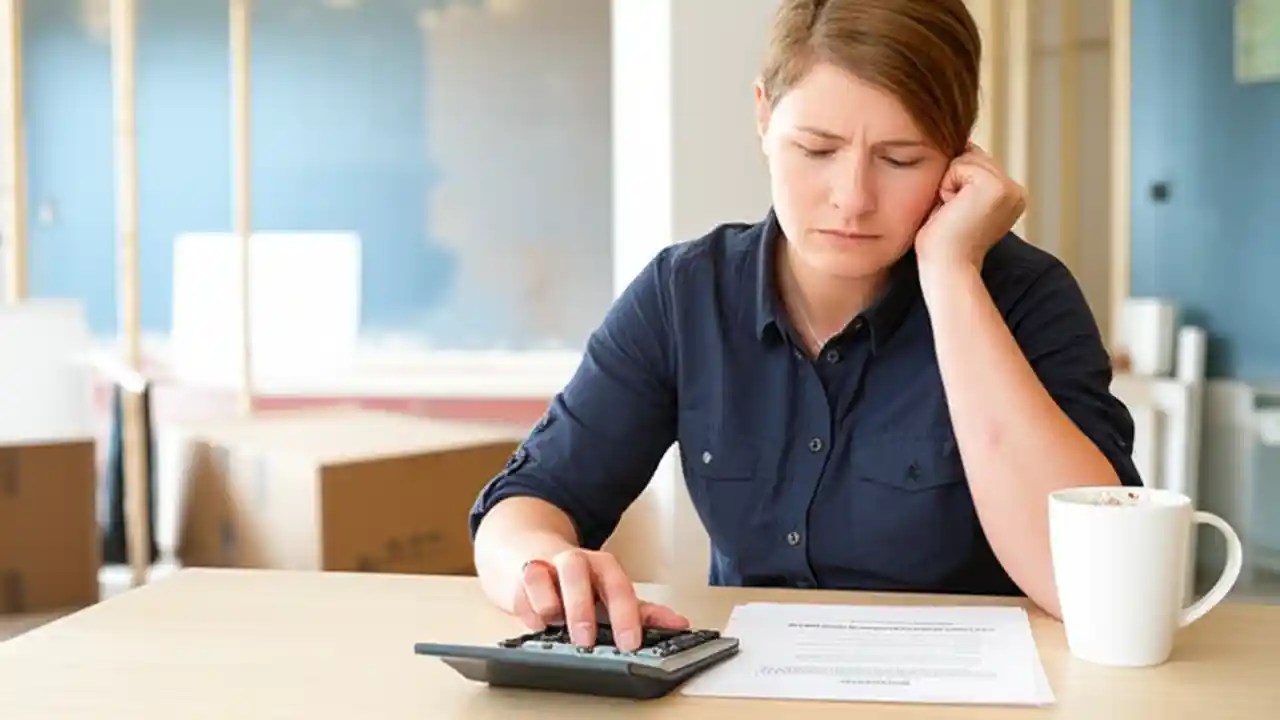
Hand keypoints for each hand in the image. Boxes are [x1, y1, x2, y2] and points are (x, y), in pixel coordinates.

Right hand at [513, 548, 690, 651]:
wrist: (526, 548)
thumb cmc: (575, 579)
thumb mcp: (608, 593)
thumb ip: (641, 610)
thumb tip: (680, 624)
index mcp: (601, 566)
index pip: (617, 584)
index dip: (625, 614)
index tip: (630, 643)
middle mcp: (572, 562)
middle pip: (577, 571)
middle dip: (581, 607)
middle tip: (585, 641)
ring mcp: (542, 567)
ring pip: (541, 574)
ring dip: (549, 603)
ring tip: (555, 624)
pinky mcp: (515, 579)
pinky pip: (517, 592)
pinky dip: (526, 610)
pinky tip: (535, 623)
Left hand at [914, 143, 1025, 272]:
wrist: (946, 267)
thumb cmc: (942, 243)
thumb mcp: (958, 204)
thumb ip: (965, 179)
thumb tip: (958, 144)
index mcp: (1011, 196)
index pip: (975, 164)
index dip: (954, 183)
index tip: (956, 214)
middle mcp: (1015, 191)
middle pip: (971, 156)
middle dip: (951, 181)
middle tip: (952, 214)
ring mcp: (1008, 188)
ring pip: (964, 158)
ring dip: (948, 184)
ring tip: (952, 212)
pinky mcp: (995, 186)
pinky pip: (958, 165)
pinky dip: (946, 186)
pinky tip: (952, 210)